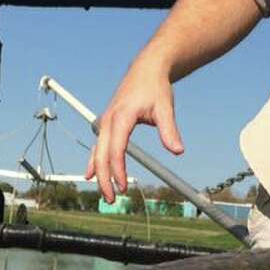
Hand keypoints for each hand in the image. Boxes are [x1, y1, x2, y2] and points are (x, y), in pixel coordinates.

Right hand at [87, 56, 183, 201]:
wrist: (147, 69)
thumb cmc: (155, 88)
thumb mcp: (165, 107)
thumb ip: (169, 130)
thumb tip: (178, 151)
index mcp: (121, 117)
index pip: (116, 150)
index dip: (118, 171)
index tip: (124, 187)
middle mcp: (109, 120)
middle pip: (102, 155)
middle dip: (105, 179)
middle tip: (111, 199)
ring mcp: (106, 122)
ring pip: (98, 152)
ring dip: (99, 174)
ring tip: (105, 194)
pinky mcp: (108, 124)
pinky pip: (98, 146)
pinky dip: (95, 161)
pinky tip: (91, 174)